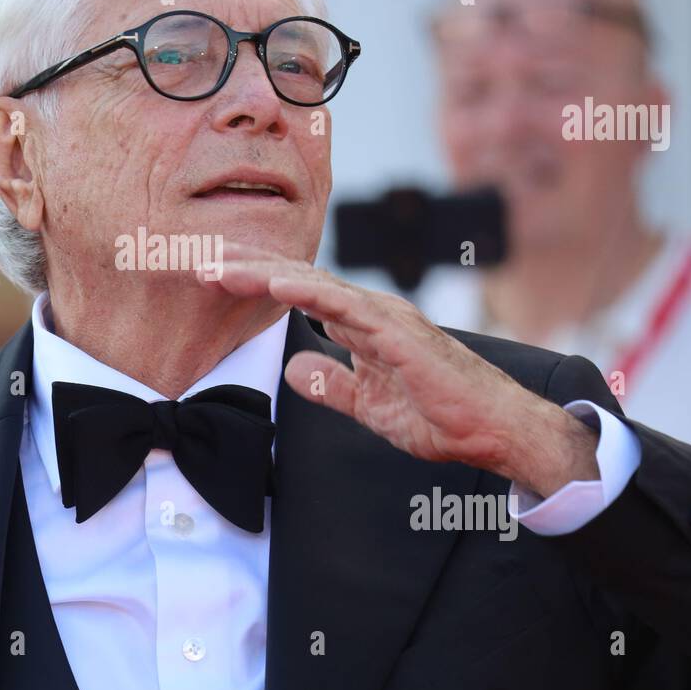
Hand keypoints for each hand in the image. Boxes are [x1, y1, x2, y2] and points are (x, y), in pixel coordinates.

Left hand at [198, 242, 598, 497]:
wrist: (494, 430)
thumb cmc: (441, 415)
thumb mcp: (368, 406)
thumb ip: (330, 384)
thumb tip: (293, 366)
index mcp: (359, 324)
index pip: (296, 292)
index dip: (252, 280)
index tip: (209, 275)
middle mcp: (368, 310)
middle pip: (294, 278)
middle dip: (244, 266)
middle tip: (196, 259)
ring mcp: (383, 317)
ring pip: (312, 283)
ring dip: (263, 273)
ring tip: (219, 266)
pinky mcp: (398, 334)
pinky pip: (345, 306)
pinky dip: (309, 291)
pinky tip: (275, 283)